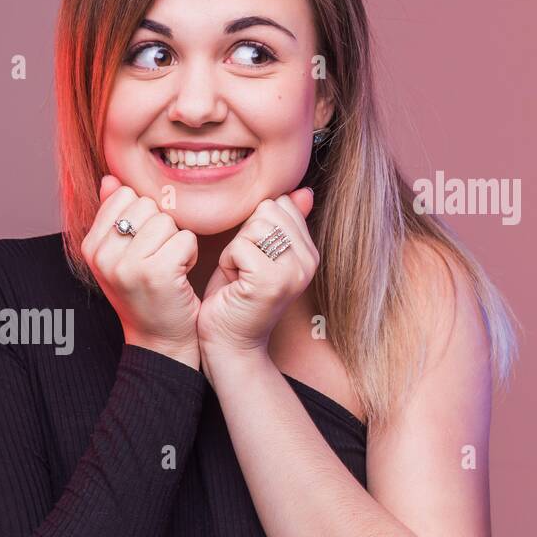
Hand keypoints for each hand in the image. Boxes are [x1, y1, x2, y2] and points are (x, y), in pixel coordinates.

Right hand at [82, 174, 200, 368]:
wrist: (159, 339)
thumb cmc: (144, 293)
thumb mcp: (120, 255)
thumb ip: (112, 215)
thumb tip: (110, 179)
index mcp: (90, 246)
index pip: (123, 195)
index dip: (143, 215)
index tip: (143, 245)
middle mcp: (103, 255)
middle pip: (146, 204)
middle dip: (160, 227)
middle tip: (158, 258)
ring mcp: (128, 265)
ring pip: (167, 220)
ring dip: (177, 241)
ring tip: (169, 266)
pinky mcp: (156, 273)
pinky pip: (185, 238)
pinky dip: (191, 254)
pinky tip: (180, 274)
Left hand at [198, 188, 317, 371]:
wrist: (230, 346)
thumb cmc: (236, 299)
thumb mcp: (258, 254)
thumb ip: (279, 223)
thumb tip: (302, 190)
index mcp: (308, 252)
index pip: (280, 204)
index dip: (254, 227)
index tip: (252, 259)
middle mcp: (308, 261)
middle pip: (267, 211)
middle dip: (244, 236)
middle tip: (243, 269)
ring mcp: (293, 271)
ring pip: (254, 226)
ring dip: (235, 249)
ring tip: (239, 276)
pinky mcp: (272, 281)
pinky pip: (240, 246)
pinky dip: (228, 263)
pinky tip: (234, 285)